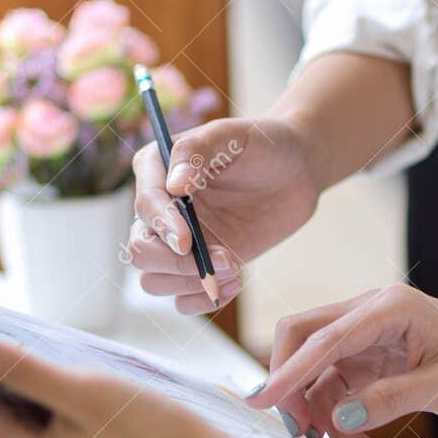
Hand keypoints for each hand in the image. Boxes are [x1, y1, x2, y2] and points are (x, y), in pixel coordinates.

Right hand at [128, 115, 321, 313]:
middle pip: (140, 250)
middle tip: (223, 259)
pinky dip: (201, 300)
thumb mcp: (232, 136)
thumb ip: (196, 152)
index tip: (187, 241)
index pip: (145, 205)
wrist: (297, 172)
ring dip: (189, 284)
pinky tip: (235, 282)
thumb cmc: (263, 145)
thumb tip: (173, 186)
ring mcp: (178, 242)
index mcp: (156, 170)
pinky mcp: (200, 266)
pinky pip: (181, 299)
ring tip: (233, 268)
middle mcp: (160, 210)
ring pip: (153, 281)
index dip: (162, 226)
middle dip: (175, 263)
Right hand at [244, 285, 437, 437]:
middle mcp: (373, 313)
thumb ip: (389, 400)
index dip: (289, 371)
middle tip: (299, 430)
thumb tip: (341, 418)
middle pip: (305, 339)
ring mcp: (369, 336)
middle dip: (293, 385)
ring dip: (319, 409)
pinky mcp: (372, 358)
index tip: (263, 400)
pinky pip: (337, 385)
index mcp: (391, 306)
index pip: (325, 336)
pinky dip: (337, 414)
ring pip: (317, 368)